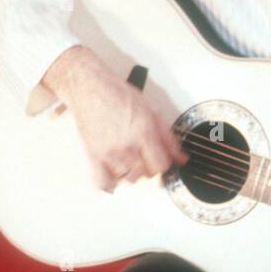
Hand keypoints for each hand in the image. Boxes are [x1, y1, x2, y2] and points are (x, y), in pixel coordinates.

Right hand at [40, 46, 186, 190]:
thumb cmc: (118, 94)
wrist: (89, 86)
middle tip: (144, 157)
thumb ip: (168, 137)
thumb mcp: (151, 110)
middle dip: (149, 168)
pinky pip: (103, 183)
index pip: (161, 165)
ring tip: (129, 160)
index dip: (163, 164)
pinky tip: (114, 175)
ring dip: (131, 174)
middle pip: (146, 175)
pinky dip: (110, 184)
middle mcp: (127, 144)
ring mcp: (110, 152)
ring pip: (128, 180)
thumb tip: (181, 158)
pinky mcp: (94, 155)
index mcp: (144, 131)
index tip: (159, 159)